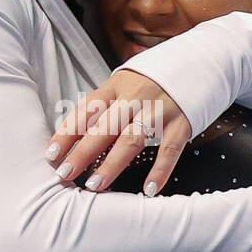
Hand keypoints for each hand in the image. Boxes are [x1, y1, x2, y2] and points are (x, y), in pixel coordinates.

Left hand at [44, 69, 192, 195]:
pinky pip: (169, 150)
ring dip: (112, 165)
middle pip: (104, 127)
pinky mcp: (182, 122)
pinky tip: (148, 190)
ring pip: (132, 140)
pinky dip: (159, 171)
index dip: (67, 133)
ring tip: (95, 186)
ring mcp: (160, 109)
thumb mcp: (125, 83)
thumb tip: (74, 137)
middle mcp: (135, 96)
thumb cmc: (154, 79)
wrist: (200, 61)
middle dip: (82, 152)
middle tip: (65, 174)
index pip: (86, 110)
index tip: (51, 154)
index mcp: (116, 86)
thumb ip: (105, 106)